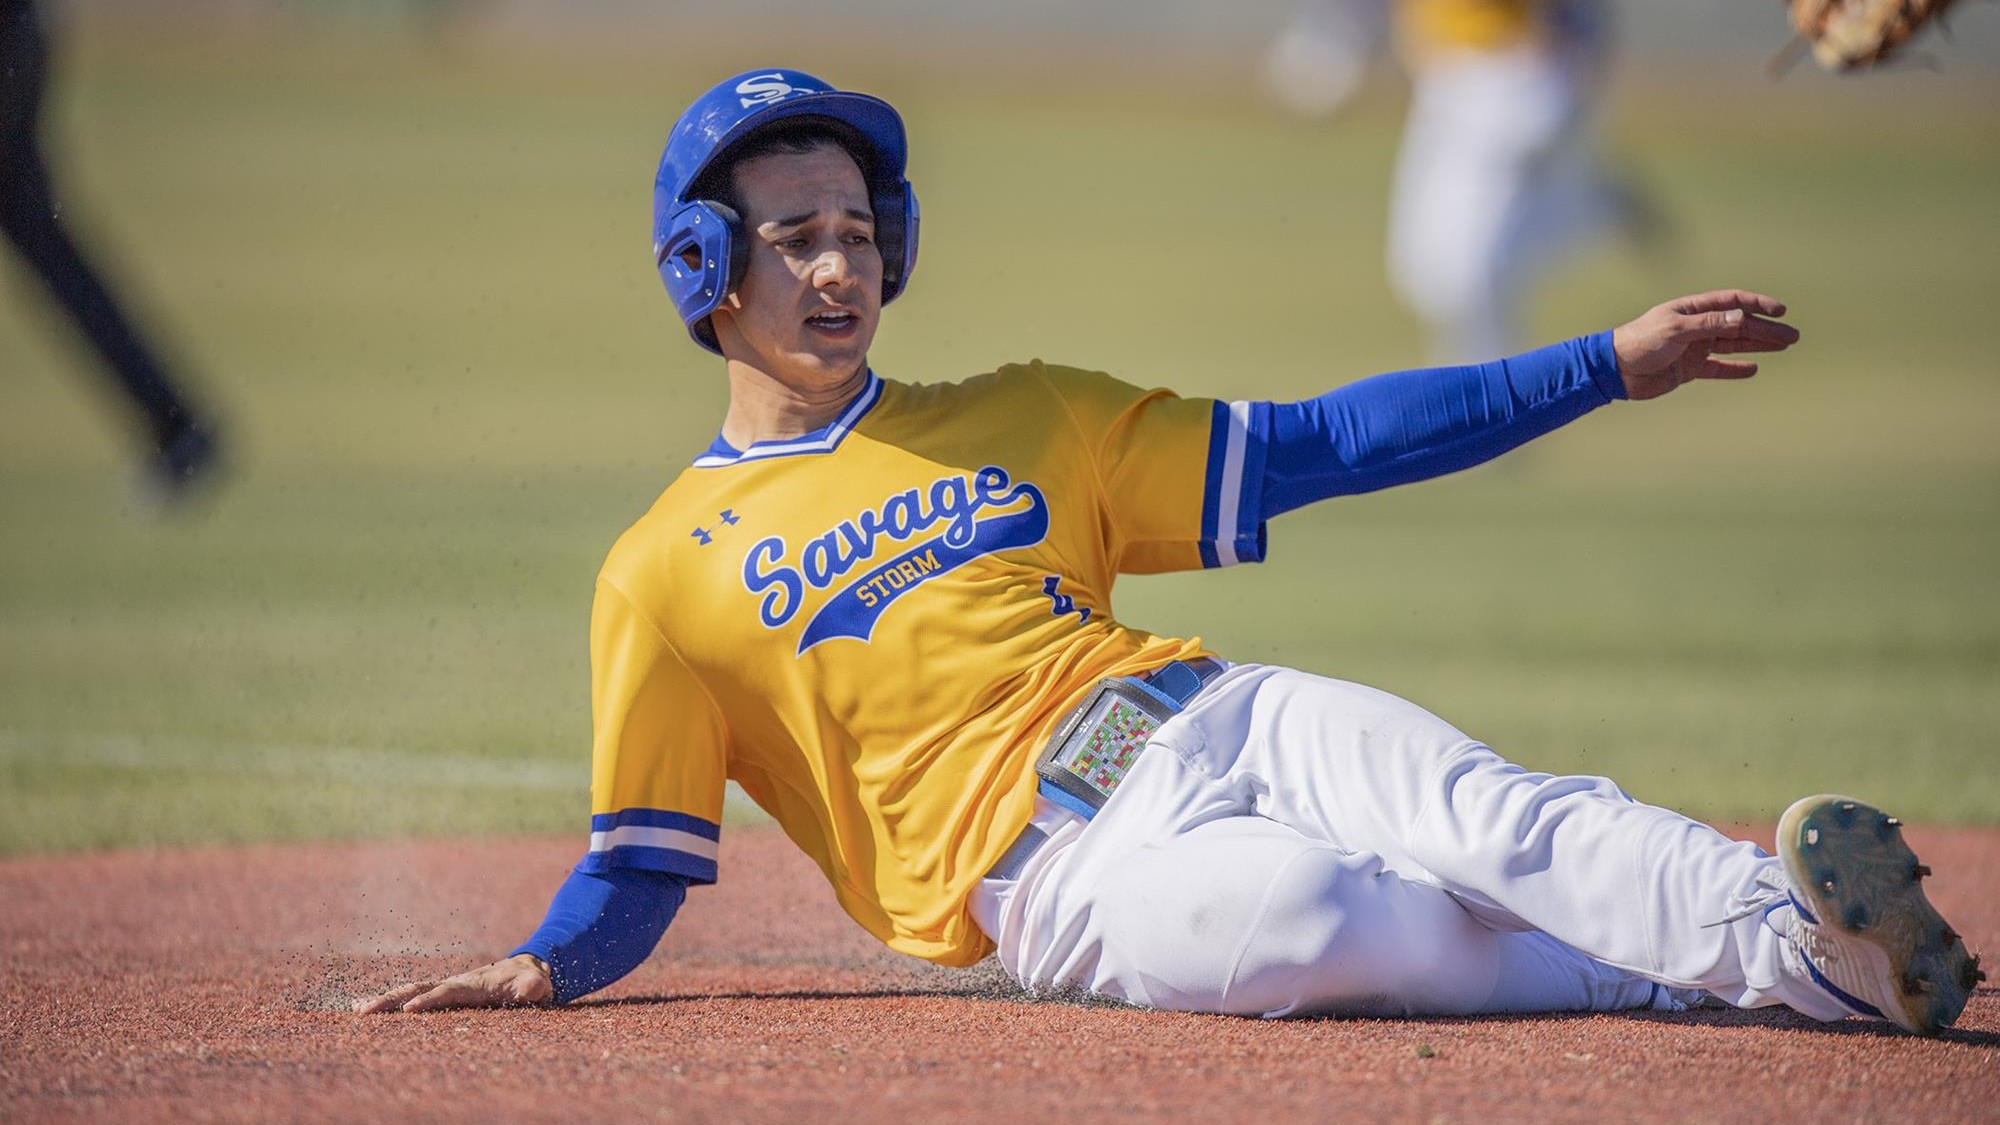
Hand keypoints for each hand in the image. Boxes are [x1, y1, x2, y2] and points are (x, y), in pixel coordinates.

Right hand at [352, 953, 553, 1014]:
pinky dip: (388, 1001)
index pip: (446, 993)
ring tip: (357, 1011)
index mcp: (472, 985)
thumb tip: (530, 991)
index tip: (407, 1010)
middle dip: (391, 1000)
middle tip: (365, 1012)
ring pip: (409, 992)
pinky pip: (411, 997)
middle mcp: (452, 984)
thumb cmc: (531, 981)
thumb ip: (534, 987)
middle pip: (417, 990)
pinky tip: (362, 1007)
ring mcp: (444, 988)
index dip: (428, 1001)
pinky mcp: (440, 994)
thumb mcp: (538, 985)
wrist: (524, 969)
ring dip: (384, 1001)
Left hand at [1611, 290, 1799, 400]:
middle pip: (1739, 325)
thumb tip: (1742, 317)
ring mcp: (1694, 348)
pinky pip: (1718, 368)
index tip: (1780, 311)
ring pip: (1733, 344)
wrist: (1614, 370)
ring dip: (1758, 345)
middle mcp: (1696, 327)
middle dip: (1766, 329)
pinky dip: (1735, 368)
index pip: (1732, 302)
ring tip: (1784, 346)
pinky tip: (1753, 369)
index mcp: (1692, 310)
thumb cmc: (1639, 342)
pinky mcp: (1688, 369)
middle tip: (1793, 336)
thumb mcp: (1675, 330)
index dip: (1757, 304)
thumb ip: (1708, 325)